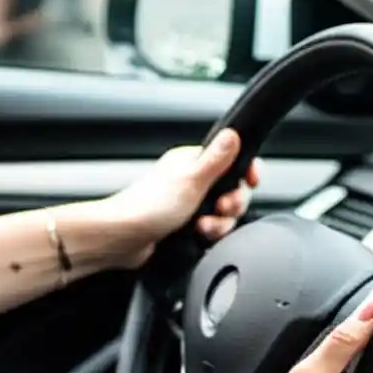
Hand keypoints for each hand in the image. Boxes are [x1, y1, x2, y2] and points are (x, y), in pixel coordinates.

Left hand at [101, 129, 259, 267]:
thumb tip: (234, 133)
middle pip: (233, 191)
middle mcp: (192, 181)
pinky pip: (211, 230)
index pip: (232, 161)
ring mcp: (189, 204)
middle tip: (220, 208)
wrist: (122, 238)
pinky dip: (209, 235)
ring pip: (223, 214)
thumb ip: (217, 159)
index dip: (245, 173)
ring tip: (203, 227)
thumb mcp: (191, 179)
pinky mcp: (185, 226)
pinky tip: (198, 237)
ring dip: (219, 224)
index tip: (250, 182)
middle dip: (232, 204)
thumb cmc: (148, 207)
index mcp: (193, 162)